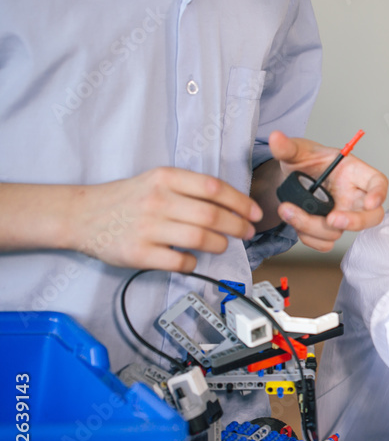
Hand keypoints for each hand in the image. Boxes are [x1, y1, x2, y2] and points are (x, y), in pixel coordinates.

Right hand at [68, 168, 261, 271]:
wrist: (81, 215)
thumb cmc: (126, 198)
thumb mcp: (156, 180)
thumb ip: (190, 188)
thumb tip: (232, 203)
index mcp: (165, 178)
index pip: (213, 187)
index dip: (240, 202)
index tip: (254, 213)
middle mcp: (157, 201)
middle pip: (212, 215)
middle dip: (238, 226)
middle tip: (247, 232)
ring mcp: (147, 227)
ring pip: (200, 238)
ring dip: (219, 244)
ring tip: (222, 244)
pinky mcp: (138, 252)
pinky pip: (179, 261)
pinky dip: (193, 262)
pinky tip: (192, 259)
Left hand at [268, 130, 387, 250]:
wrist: (292, 177)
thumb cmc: (306, 161)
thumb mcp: (297, 151)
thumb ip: (288, 147)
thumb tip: (276, 139)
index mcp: (354, 173)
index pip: (378, 182)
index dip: (379, 193)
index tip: (371, 202)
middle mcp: (353, 197)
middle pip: (372, 217)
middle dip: (355, 222)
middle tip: (332, 219)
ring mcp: (343, 216)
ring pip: (339, 232)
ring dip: (311, 226)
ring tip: (287, 210)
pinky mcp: (329, 230)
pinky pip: (325, 244)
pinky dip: (308, 238)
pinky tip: (294, 222)